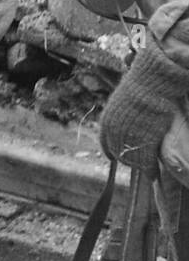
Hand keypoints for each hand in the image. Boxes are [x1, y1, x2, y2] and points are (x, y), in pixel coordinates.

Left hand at [100, 45, 186, 173]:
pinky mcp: (143, 144)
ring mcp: (128, 140)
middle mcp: (113, 134)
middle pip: (119, 155)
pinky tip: (154, 174)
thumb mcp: (122, 104)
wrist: (147, 87)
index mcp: (106, 123)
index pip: (106, 145)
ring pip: (132, 161)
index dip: (111, 152)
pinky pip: (146, 163)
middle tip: (138, 163)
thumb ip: (121, 118)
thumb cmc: (138, 90)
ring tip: (148, 169)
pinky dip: (151, 170)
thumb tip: (127, 125)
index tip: (114, 157)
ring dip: (140, 165)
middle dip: (128, 160)